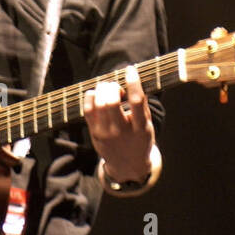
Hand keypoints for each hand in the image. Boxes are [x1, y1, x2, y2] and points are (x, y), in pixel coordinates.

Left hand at [83, 64, 154, 183]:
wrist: (127, 165)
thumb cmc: (139, 140)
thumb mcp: (147, 126)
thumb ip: (141, 106)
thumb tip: (133, 80)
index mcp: (139, 128)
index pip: (136, 101)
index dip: (133, 82)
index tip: (130, 69)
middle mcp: (121, 132)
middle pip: (111, 101)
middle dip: (112, 87)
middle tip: (116, 87)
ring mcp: (105, 133)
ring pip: (98, 103)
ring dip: (102, 89)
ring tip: (108, 90)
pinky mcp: (94, 133)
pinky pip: (87, 109)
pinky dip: (91, 96)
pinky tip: (97, 94)